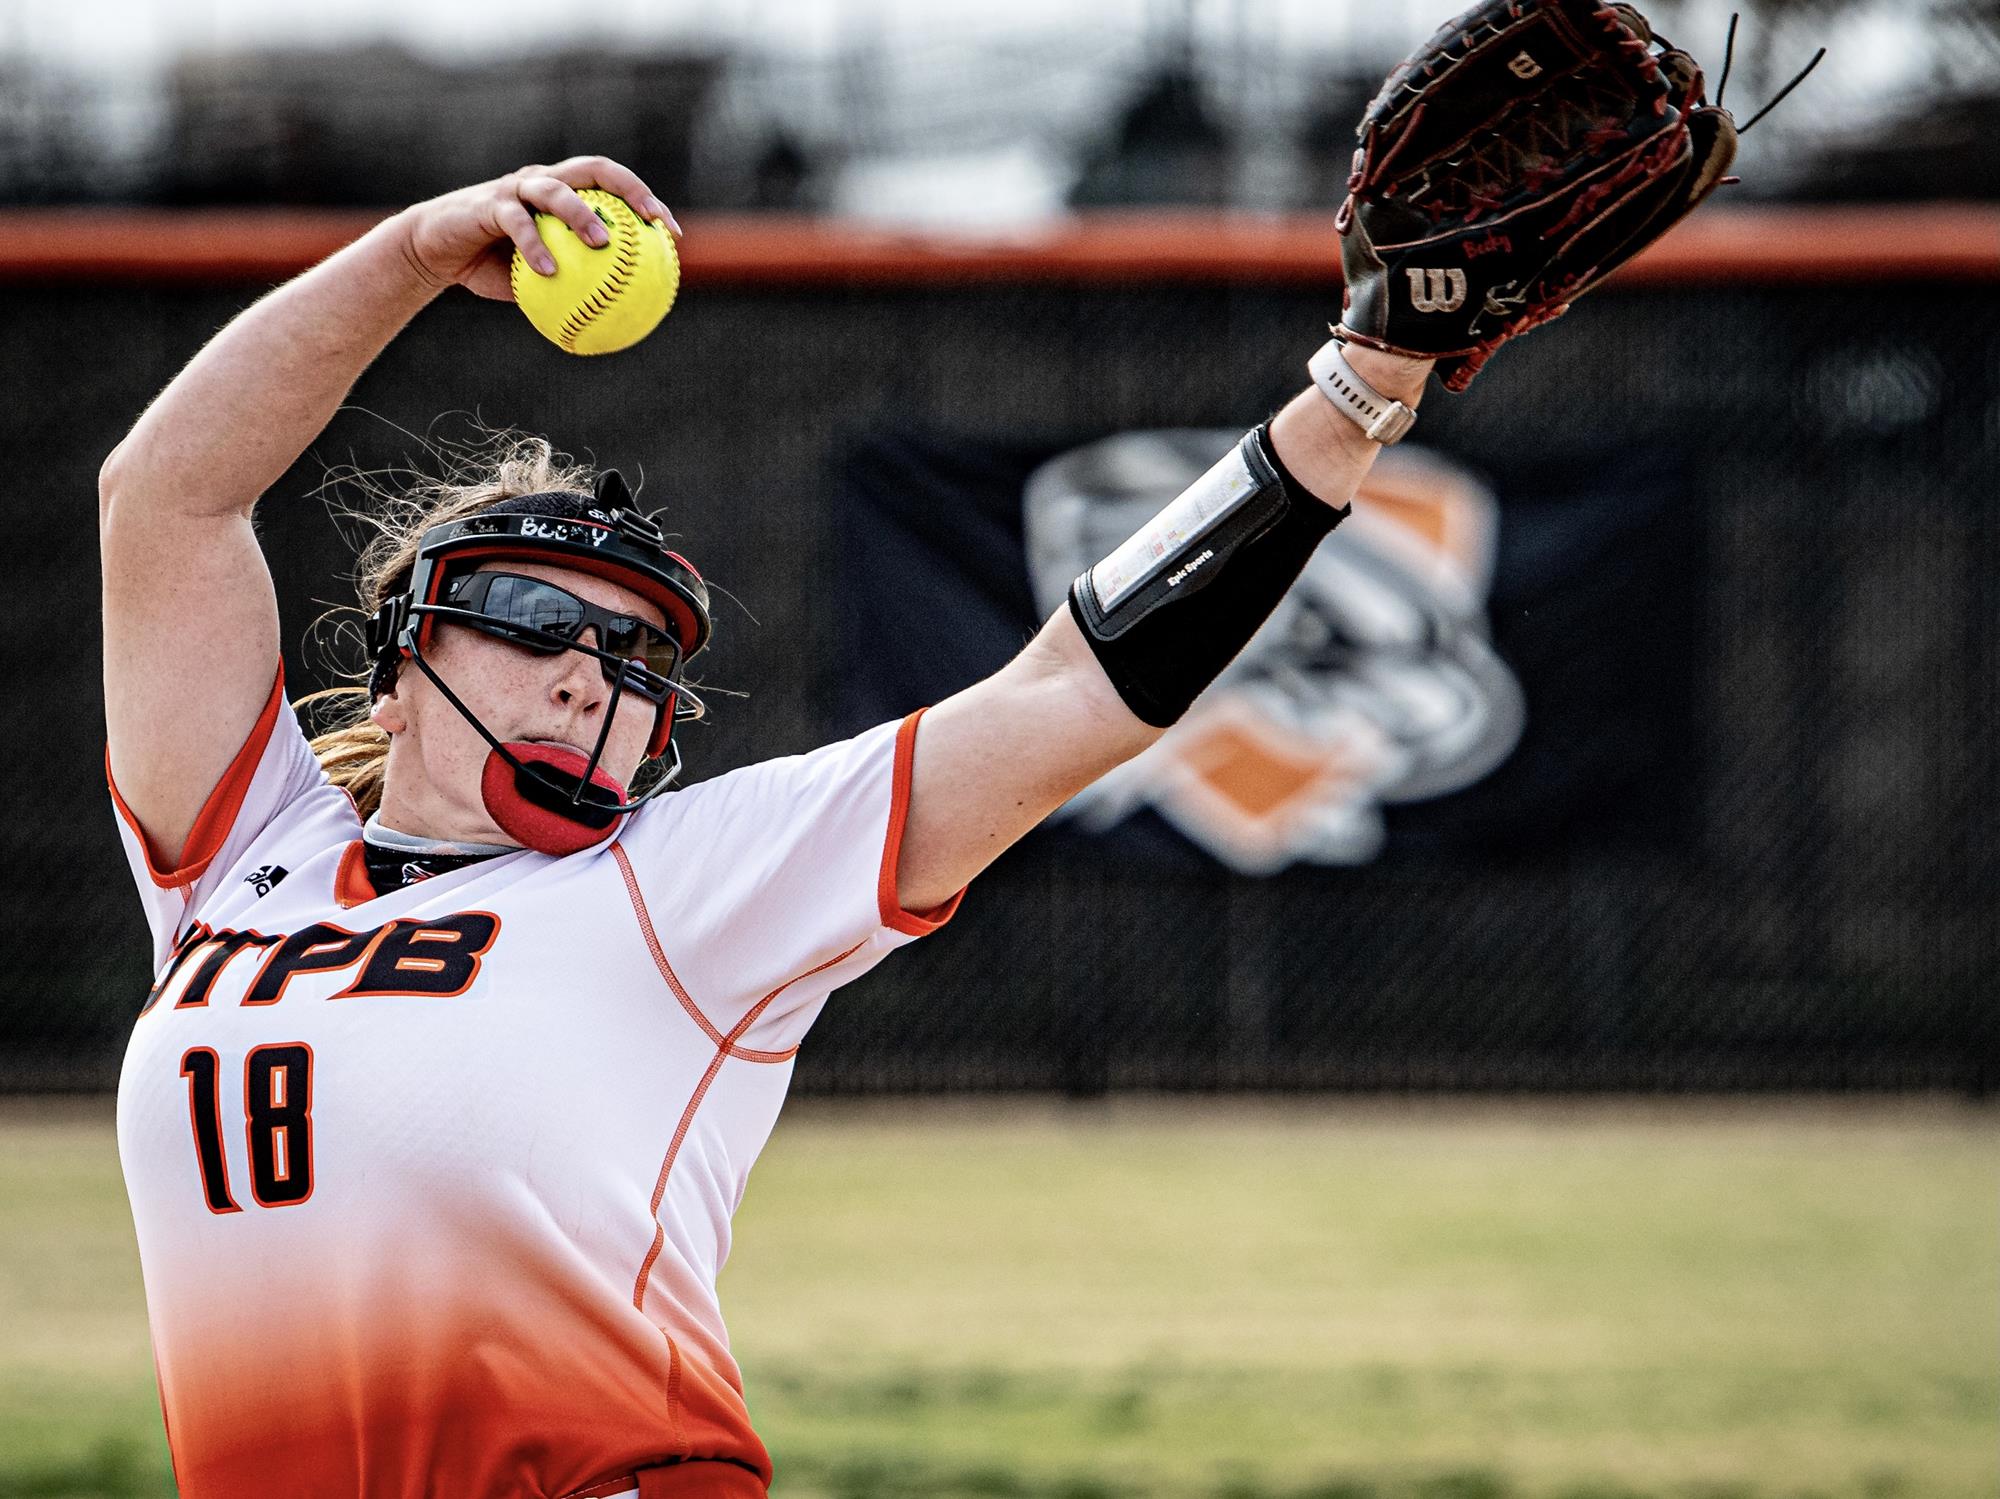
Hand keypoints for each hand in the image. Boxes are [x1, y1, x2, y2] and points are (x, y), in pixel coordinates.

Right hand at [393, 156, 681, 302]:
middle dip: (628, 188)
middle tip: (650, 220)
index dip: (645, 200)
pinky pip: (516, 223)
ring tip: (601, 242)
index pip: (611, 185)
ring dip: (581, 213)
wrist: (434, 252)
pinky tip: (550, 272)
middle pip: (593, 168)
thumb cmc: (494, 268)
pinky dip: (535, 246)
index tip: (672, 232)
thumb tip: (620, 317)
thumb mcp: (541, 282)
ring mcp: (514, 189)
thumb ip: (576, 287)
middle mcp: (542, 181)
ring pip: (554, 188)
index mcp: (561, 192)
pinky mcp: (488, 205)